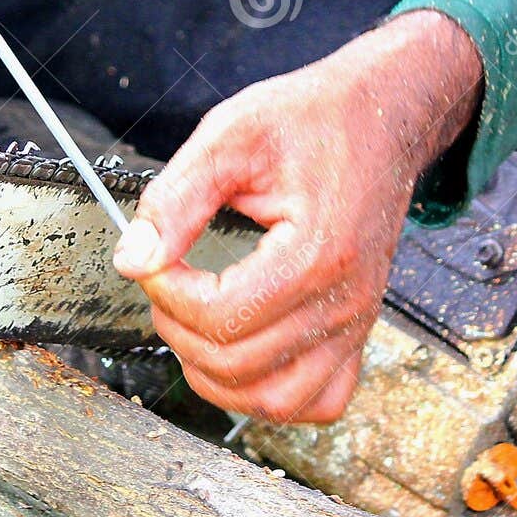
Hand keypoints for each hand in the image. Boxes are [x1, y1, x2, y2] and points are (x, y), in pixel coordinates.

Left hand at [113, 12, 481, 423]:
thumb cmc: (314, 120)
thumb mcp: (232, 136)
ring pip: (278, 400)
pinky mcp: (358, 329)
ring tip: (193, 323)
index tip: (153, 259)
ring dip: (217, 376)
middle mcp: (345, 301)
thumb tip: (134, 258)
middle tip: (166, 282)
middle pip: (239, 364)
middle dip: (180, 330)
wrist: (382, 117)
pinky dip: (272, 393)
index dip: (168, 295)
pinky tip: (241, 352)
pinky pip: (318, 399)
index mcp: (318, 253)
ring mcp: (357, 322)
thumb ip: (177, 200)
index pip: (222, 317)